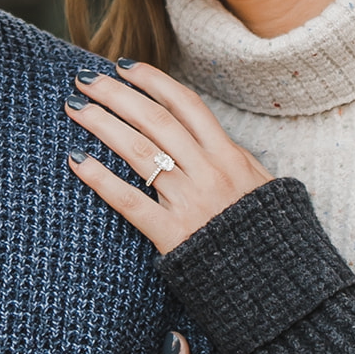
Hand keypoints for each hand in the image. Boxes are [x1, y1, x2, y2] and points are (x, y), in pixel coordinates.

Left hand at [65, 62, 273, 255]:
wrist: (279, 287)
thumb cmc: (270, 238)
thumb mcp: (264, 188)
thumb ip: (237, 161)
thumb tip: (213, 138)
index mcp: (230, 157)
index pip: (186, 105)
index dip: (152, 81)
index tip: (124, 66)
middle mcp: (210, 173)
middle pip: (155, 120)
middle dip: (116, 94)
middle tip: (85, 78)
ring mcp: (191, 202)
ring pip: (139, 151)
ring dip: (102, 124)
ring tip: (76, 108)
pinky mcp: (173, 235)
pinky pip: (129, 201)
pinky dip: (100, 178)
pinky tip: (77, 160)